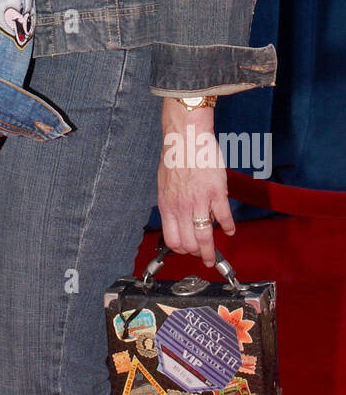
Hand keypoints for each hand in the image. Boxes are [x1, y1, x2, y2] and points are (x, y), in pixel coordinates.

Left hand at [157, 99, 234, 267]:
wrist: (186, 137)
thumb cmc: (175, 157)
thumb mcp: (164, 184)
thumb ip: (171, 203)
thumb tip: (177, 217)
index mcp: (167, 205)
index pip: (172, 239)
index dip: (180, 249)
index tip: (187, 250)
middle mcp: (182, 207)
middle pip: (190, 243)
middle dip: (197, 254)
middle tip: (203, 257)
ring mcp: (200, 202)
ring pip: (206, 236)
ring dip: (211, 251)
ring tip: (213, 257)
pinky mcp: (217, 193)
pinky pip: (224, 218)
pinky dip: (228, 228)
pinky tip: (230, 230)